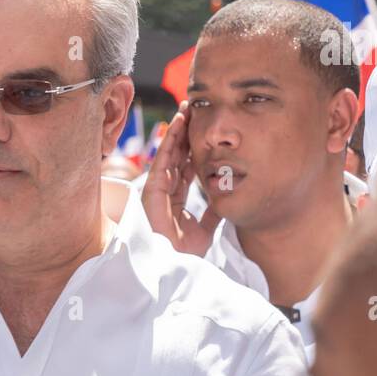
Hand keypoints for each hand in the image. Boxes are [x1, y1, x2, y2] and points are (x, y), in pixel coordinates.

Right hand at [141, 101, 220, 255]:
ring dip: (178, 131)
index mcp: (176, 197)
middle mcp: (165, 190)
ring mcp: (157, 189)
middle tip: (195, 110)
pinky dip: (170, 141)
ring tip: (187, 110)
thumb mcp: (206, 229)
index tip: (205, 130)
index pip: (186, 167)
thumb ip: (213, 213)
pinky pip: (162, 160)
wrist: (174, 266)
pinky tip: (178, 124)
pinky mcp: (151, 190)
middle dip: (186, 133)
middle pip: (177, 156)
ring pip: (169, 153)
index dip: (195, 148)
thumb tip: (225, 200)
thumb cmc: (184, 252)